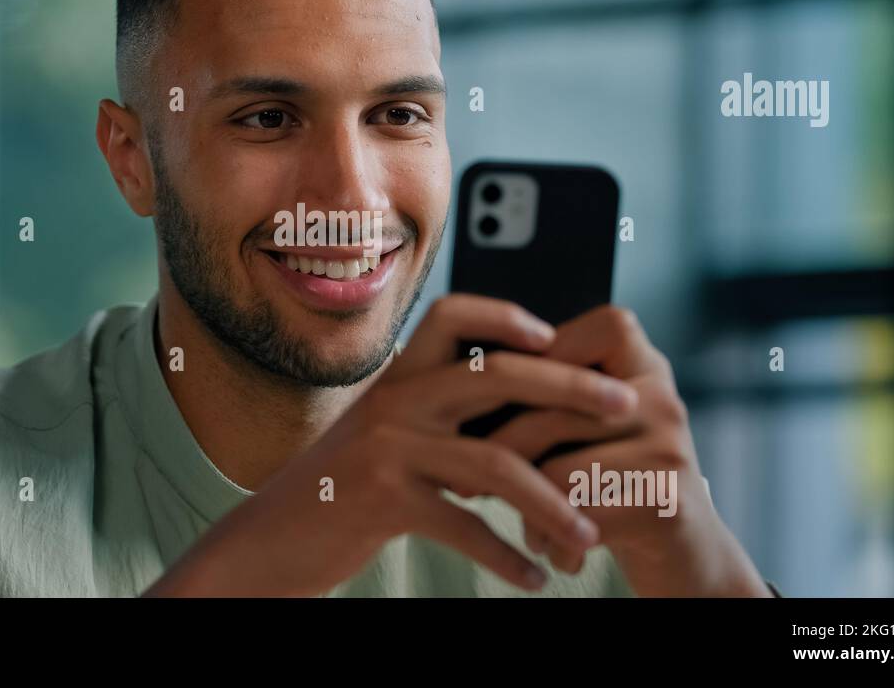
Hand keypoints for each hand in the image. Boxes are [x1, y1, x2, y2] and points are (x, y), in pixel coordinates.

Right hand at [143, 294, 641, 596]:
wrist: (269, 540)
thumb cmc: (337, 491)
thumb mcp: (380, 436)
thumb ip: (431, 415)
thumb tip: (512, 409)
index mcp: (396, 378)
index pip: (450, 315)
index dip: (504, 314)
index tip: (553, 333)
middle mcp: (394, 400)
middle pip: (496, 375)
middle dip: (569, 389)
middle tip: (624, 406)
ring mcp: (387, 447)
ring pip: (495, 462)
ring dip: (553, 500)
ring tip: (590, 531)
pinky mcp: (383, 499)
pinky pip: (465, 526)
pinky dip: (506, 556)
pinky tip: (532, 578)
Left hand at [484, 304, 771, 596]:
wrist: (687, 556)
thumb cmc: (616, 484)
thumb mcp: (591, 430)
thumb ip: (550, 398)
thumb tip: (458, 387)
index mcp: (642, 365)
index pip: (572, 338)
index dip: (527, 366)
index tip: (489, 405)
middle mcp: (661, 395)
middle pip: (551, 409)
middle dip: (501, 454)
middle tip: (466, 486)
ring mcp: (669, 446)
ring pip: (556, 467)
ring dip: (525, 507)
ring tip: (524, 527)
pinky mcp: (666, 499)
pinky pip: (578, 513)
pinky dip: (554, 540)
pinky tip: (556, 554)